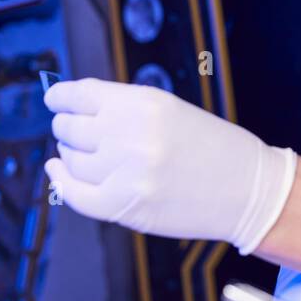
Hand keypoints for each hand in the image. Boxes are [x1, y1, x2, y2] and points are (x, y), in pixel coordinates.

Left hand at [43, 78, 296, 253]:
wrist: (247, 189)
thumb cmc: (212, 147)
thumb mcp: (169, 110)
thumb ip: (122, 108)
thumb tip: (72, 110)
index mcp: (144, 102)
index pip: (79, 95)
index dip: (59, 97)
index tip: (54, 100)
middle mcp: (131, 133)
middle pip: (69, 127)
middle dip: (66, 127)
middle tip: (71, 130)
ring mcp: (126, 172)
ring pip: (70, 160)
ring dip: (69, 155)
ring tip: (82, 154)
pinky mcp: (125, 206)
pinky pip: (76, 194)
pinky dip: (61, 183)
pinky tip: (57, 173)